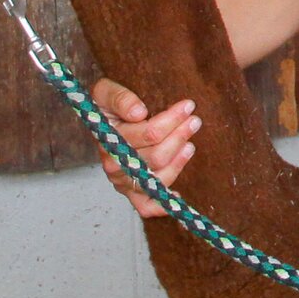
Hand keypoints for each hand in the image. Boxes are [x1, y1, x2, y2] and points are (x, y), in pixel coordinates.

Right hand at [90, 78, 197, 218]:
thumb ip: (119, 98)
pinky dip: (161, 206)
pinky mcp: (131, 193)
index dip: (172, 119)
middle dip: (180, 136)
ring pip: (158, 178)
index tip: (188, 105)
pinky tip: (178, 196)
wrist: (104, 119)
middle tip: (195, 120)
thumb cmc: (110, 105)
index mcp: (109, 139)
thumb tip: (138, 112)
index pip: (149, 134)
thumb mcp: (106, 91)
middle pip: (158, 156)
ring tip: (191, 143)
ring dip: (179, 160)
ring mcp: (123, 181)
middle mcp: (114, 165)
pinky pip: (145, 206)